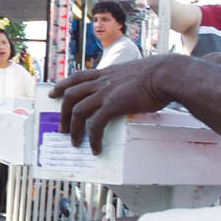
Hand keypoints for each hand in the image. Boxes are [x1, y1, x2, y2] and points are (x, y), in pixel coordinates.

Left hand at [51, 55, 180, 153]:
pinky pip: (95, 124)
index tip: (53, 92)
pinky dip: (92, 138)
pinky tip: (95, 147)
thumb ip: (125, 82)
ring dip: (73, 129)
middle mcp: (101, 81)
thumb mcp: (134, 73)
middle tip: (60, 126)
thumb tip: (128, 93)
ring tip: (74, 142)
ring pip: (78, 111)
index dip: (62, 85)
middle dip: (62, 112)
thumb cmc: (158, 74)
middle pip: (71, 95)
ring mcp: (106, 93)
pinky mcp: (114, 105)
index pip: (77, 76)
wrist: (167, 74)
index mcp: (106, 73)